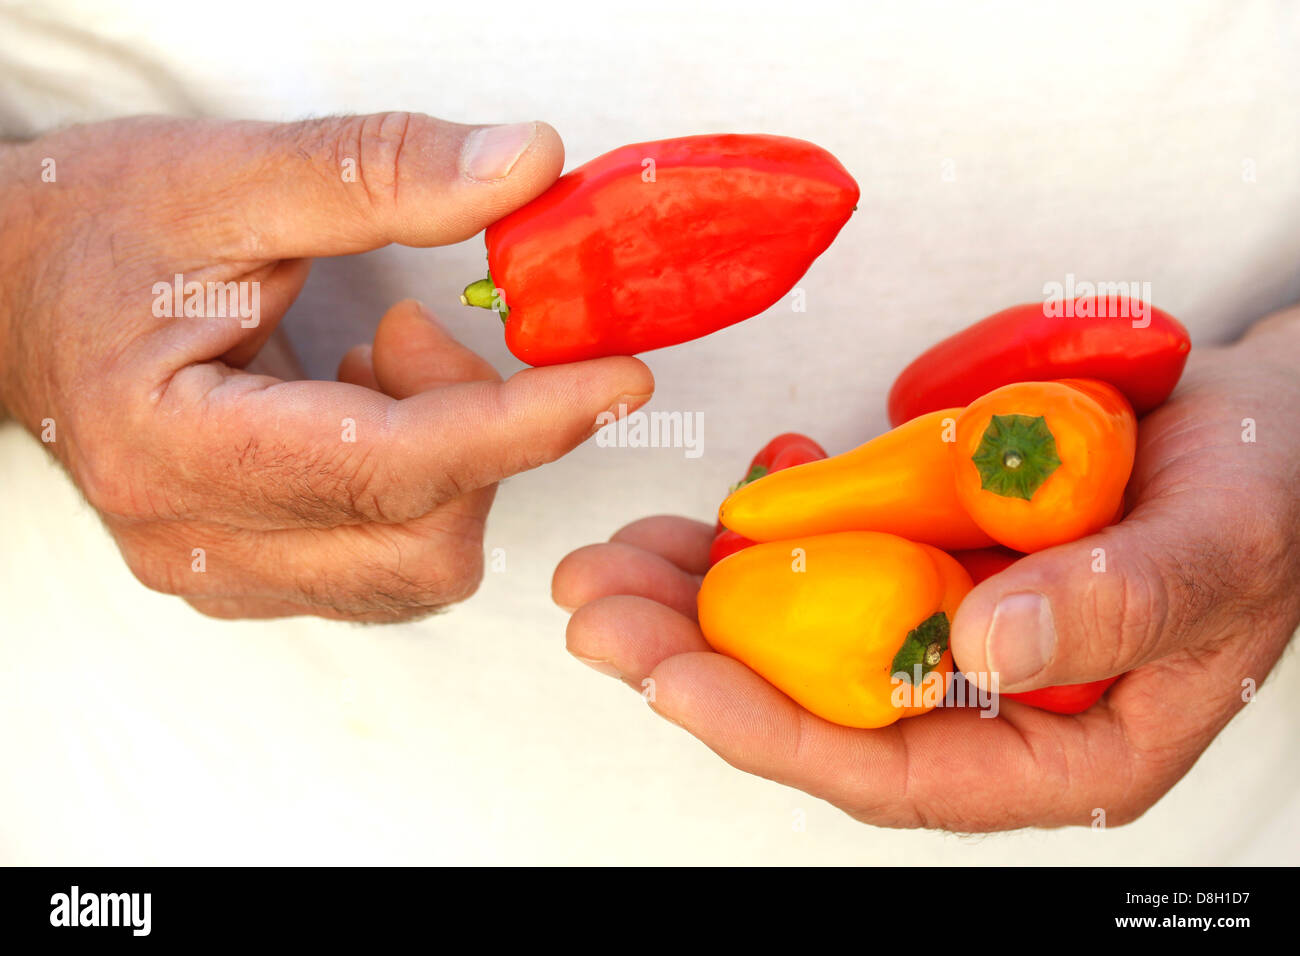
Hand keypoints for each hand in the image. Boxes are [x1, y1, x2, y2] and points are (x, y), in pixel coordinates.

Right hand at [0, 114, 652, 620]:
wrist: (10, 293)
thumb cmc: (97, 230)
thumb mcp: (228, 174)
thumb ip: (382, 171)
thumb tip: (526, 164)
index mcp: (173, 445)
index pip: (392, 466)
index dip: (523, 423)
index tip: (618, 380)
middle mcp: (194, 540)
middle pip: (422, 540)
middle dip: (476, 435)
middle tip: (417, 333)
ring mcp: (221, 572)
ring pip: (418, 567)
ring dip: (451, 466)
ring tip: (376, 368)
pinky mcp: (251, 574)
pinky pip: (390, 566)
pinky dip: (422, 492)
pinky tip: (367, 415)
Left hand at [553, 308, 1299, 828]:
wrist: (1270, 420)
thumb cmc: (1270, 487)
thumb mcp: (1220, 541)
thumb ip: (1118, 604)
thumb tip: (986, 651)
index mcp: (1068, 749)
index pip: (898, 774)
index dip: (777, 737)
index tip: (674, 684)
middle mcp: (994, 705)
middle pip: (821, 710)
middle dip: (697, 665)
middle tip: (600, 613)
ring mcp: (956, 629)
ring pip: (806, 640)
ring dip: (701, 600)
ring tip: (615, 564)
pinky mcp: (935, 562)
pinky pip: (831, 569)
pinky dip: (763, 540)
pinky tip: (713, 509)